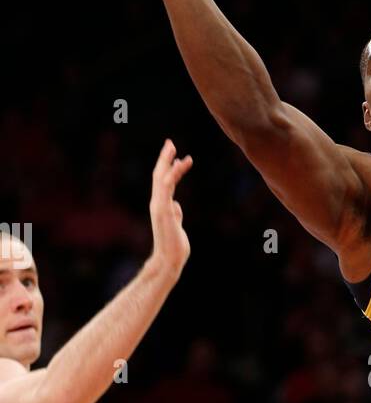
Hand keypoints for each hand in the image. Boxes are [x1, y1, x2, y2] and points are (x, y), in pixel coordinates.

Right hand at [149, 139, 191, 277]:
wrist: (169, 259)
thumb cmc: (174, 246)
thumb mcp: (176, 225)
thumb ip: (175, 214)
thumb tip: (176, 206)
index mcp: (161, 205)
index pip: (162, 182)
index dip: (167, 167)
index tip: (175, 156)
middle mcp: (157, 203)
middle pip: (159, 175)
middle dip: (164, 158)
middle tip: (170, 142)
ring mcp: (159, 206)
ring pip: (162, 178)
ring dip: (167, 161)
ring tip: (173, 148)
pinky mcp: (164, 210)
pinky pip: (167, 187)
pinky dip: (173, 174)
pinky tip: (180, 163)